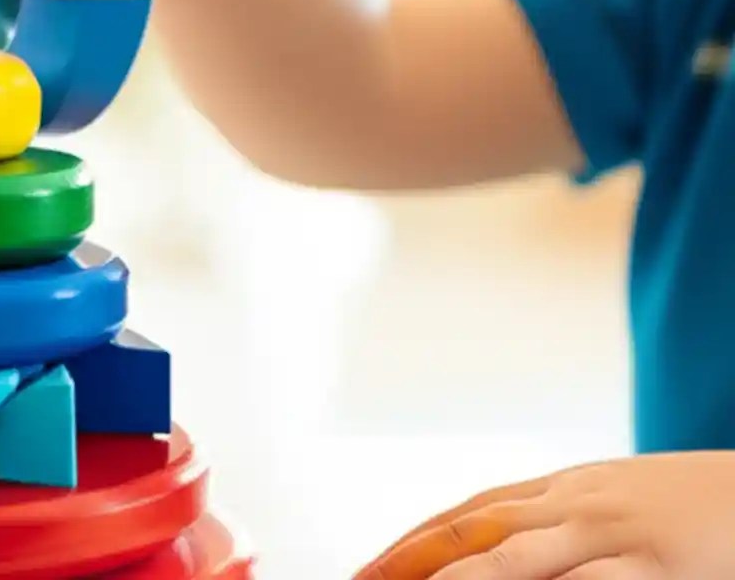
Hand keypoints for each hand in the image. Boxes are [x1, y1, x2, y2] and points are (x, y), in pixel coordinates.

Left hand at [354, 451, 734, 578]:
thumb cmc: (691, 506)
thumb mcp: (615, 503)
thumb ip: (555, 522)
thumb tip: (495, 544)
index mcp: (563, 489)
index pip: (468, 511)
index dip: (413, 540)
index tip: (368, 567)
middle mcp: (574, 504)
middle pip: (475, 529)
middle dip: (411, 559)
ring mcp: (611, 534)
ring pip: (515, 558)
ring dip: (458, 579)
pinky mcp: (655, 566)